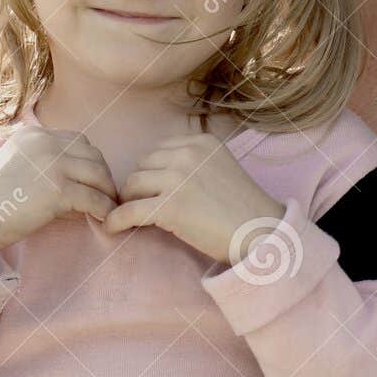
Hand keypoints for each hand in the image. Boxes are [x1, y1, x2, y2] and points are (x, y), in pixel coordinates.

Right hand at [0, 124, 117, 261]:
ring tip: (108, 209)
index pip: (78, 141)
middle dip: (102, 176)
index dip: (89, 162)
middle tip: (105, 197)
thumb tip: (84, 186)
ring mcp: (52, 164)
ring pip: (98, 174)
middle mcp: (45, 142)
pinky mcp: (57, 190)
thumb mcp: (19, 170)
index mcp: (34, 135)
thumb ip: (47, 168)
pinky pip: (94, 198)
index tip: (92, 182)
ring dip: (107, 193)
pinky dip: (103, 209)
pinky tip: (103, 220)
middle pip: (93, 154)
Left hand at [103, 133, 284, 263]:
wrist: (263, 234)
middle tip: (140, 206)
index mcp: (201, 142)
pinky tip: (113, 229)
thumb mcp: (221, 169)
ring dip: (127, 201)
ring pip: (131, 185)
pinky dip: (116, 220)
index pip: (158, 151)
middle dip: (139, 186)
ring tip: (130, 217)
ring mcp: (178, 178)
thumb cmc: (244, 209)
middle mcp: (188, 154)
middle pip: (141, 166)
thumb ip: (193, 164)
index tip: (152, 190)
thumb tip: (155, 175)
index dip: (152, 172)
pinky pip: (128, 211)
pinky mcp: (170, 206)